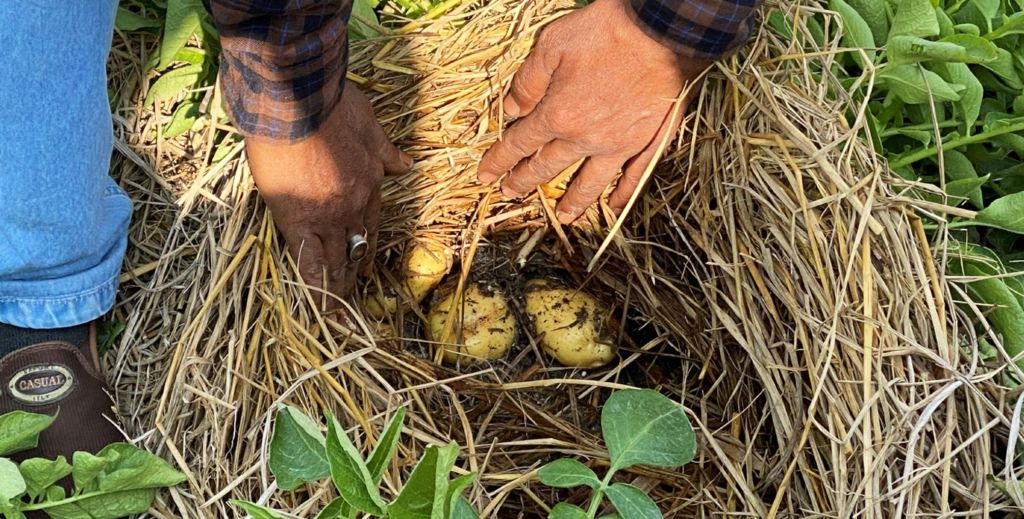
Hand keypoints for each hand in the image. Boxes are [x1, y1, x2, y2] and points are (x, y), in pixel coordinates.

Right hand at [247, 82, 411, 311]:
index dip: (368, 245)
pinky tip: (321, 310)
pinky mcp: (298, 220)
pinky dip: (317, 288)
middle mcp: (354, 205)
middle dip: (355, 274)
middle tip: (354, 297)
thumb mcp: (371, 124)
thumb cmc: (332, 104)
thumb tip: (406, 164)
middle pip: (356, 247)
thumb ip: (386, 150)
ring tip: (341, 314)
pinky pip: (309, 263)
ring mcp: (328, 215)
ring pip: (337, 260)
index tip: (365, 262)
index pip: (371, 223)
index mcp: (370, 183)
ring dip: (339, 289)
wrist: (300, 100)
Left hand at [477, 0, 709, 222]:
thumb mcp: (553, 45)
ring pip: (590, 182)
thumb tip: (511, 109)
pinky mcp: (648, 143)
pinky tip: (615, 206)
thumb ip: (528, 81)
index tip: (486, 175)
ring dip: (573, 201)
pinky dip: (623, 194)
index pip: (519, 144)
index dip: (499, 161)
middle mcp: (585, 138)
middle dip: (524, 182)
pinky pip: (633, 177)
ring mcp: (619, 145)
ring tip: (561, 217)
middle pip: (547, 167)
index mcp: (557, 115)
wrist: (662, 29)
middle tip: (510, 194)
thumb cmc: (607, 31)